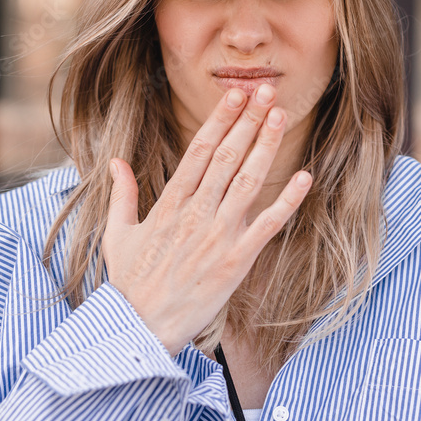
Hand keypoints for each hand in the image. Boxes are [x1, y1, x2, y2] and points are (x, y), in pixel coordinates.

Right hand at [101, 84, 312, 356]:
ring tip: (281, 116)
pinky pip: (266, 226)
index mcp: (169, 204)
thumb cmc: (130, 284)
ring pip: (247, 181)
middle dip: (248, 121)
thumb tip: (117, 161)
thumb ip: (122, 194)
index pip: (199, 150)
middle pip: (227, 156)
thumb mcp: (117, 234)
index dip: (220, 120)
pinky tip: (304, 178)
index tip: (236, 95)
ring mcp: (217, 236)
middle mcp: (195, 213)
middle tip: (267, 91)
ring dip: (266, 146)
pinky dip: (286, 201)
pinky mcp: (235, 262)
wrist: (139, 329)